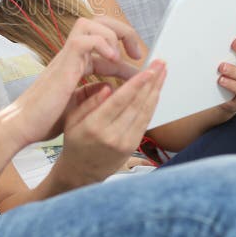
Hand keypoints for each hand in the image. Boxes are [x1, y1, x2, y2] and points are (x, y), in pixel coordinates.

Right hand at [0, 17, 143, 148]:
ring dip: (113, 34)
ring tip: (123, 56)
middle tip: (137, 53)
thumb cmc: (46, 118)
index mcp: (77, 64)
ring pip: (91, 23)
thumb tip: (112, 88)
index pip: (105, 46)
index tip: (140, 73)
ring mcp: (66, 56)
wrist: (24, 125)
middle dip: (122, 32)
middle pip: (98, 23)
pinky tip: (113, 60)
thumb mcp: (79, 105)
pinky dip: (102, 43)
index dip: (126, 57)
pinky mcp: (63, 62)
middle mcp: (72, 56)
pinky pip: (84, 39)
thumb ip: (93, 93)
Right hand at [51, 60, 165, 187]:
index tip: (149, 70)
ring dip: (156, 91)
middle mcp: (113, 135)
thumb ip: (90, 103)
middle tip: (161, 64)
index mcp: (95, 126)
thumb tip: (108, 87)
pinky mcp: (133, 146)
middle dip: (152, 82)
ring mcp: (125, 142)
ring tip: (163, 73)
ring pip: (145, 112)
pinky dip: (152, 104)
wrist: (81, 172)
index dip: (137, 84)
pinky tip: (156, 91)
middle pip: (137, 104)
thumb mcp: (72, 120)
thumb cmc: (74, 142)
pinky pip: (145, 121)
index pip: (120, 101)